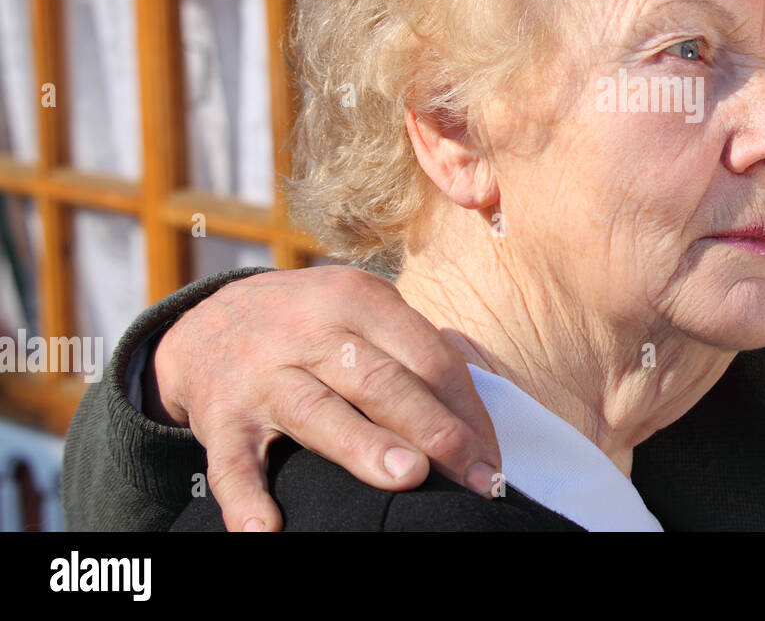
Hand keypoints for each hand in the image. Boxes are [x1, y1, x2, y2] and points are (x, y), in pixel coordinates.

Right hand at [142, 265, 501, 531]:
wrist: (207, 321)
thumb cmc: (314, 326)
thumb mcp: (363, 312)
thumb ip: (414, 353)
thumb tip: (475, 424)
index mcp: (361, 301)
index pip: (427, 358)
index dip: (465, 411)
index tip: (490, 461)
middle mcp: (312, 332)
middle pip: (380, 380)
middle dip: (431, 427)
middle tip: (470, 472)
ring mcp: (263, 375)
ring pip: (317, 410)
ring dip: (362, 445)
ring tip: (406, 477)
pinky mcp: (221, 417)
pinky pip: (232, 461)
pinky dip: (246, 497)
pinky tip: (266, 530)